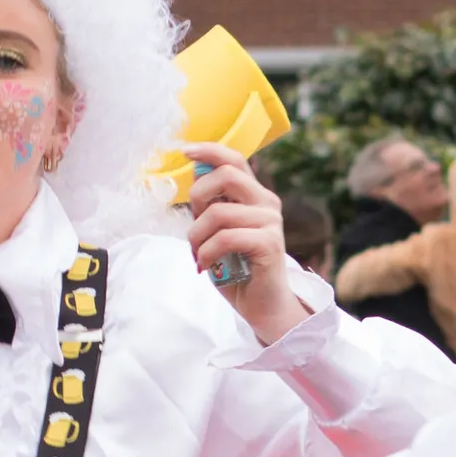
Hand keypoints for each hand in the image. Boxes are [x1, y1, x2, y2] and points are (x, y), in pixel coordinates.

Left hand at [177, 146, 300, 344]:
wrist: (263, 306)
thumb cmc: (238, 269)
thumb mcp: (218, 231)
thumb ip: (211, 205)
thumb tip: (197, 173)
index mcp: (255, 196)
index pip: (235, 159)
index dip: (209, 150)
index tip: (185, 150)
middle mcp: (267, 203)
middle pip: (226, 175)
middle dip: (198, 197)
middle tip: (194, 225)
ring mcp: (270, 222)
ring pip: (218, 212)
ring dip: (196, 236)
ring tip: (198, 254)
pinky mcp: (269, 244)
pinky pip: (225, 238)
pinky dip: (206, 252)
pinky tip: (205, 265)